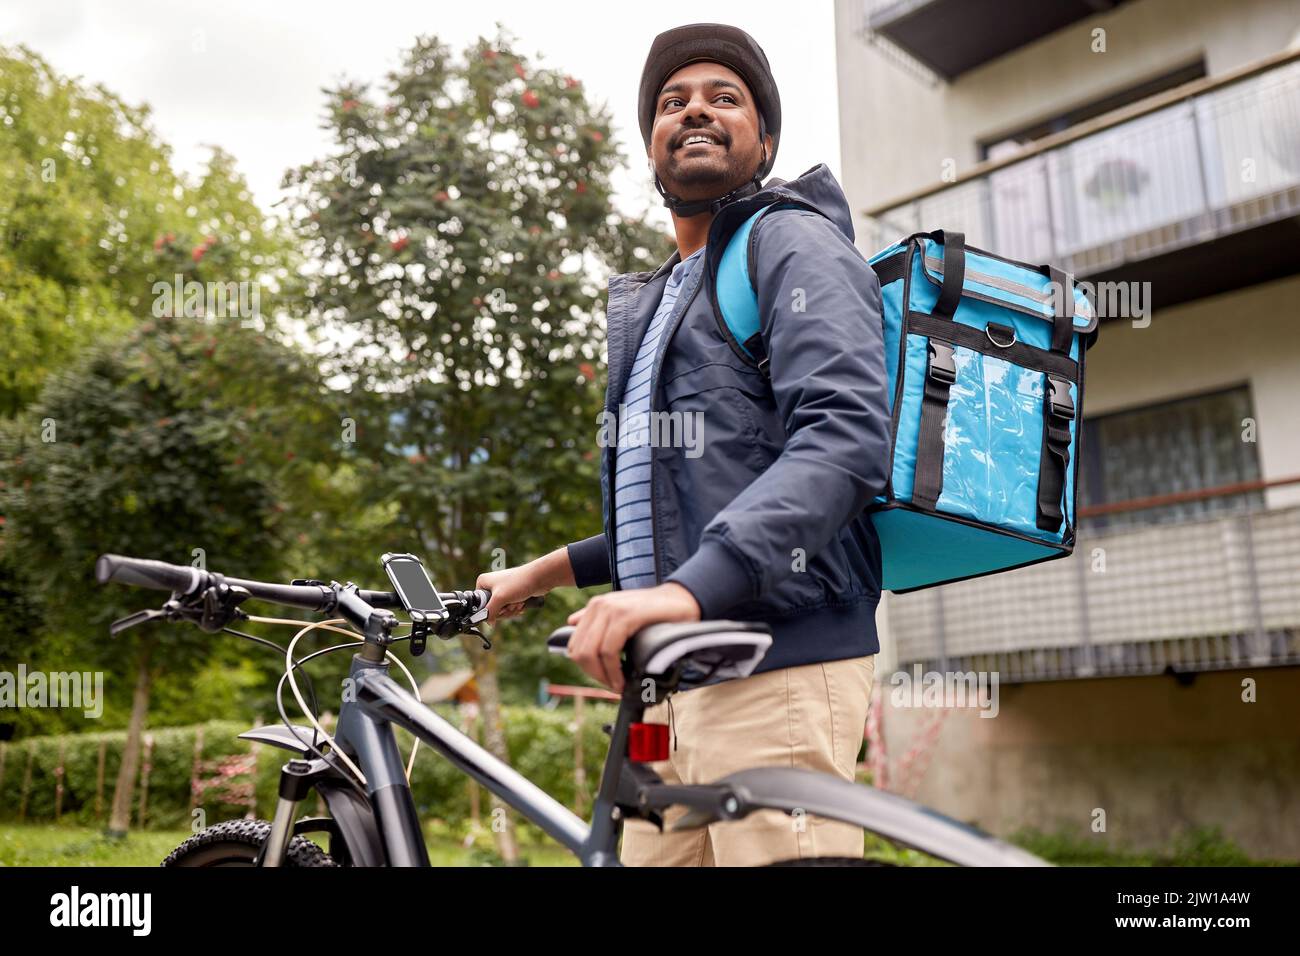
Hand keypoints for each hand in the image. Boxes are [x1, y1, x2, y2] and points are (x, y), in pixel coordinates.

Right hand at [475, 563, 547, 624]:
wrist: (539, 578)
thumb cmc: (519, 582)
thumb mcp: (500, 598)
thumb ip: (490, 612)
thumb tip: (489, 623)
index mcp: (483, 582)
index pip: (480, 604)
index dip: (490, 610)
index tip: (500, 607)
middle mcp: (491, 585)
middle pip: (492, 609)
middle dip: (504, 610)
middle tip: (511, 604)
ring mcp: (502, 590)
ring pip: (502, 610)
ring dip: (511, 609)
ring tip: (518, 602)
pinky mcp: (511, 595)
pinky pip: (510, 608)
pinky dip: (516, 608)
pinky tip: (522, 603)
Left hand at [565, 583, 700, 692]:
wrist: (683, 600)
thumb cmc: (655, 612)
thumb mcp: (622, 613)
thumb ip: (597, 618)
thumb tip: (571, 621)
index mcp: (595, 607)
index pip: (574, 645)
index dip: (587, 668)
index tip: (605, 679)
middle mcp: (599, 606)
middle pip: (579, 652)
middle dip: (594, 674)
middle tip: (613, 685)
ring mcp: (611, 609)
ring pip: (591, 653)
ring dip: (604, 676)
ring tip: (619, 685)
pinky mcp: (626, 616)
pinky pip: (609, 650)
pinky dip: (614, 670)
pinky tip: (623, 679)